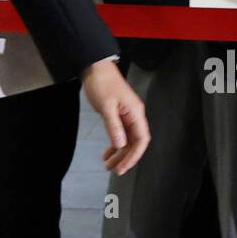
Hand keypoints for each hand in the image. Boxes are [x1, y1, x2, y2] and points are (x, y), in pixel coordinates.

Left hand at [81, 59, 149, 174]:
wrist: (94, 67)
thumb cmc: (102, 82)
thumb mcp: (106, 106)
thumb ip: (114, 126)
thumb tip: (120, 145)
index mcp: (135, 112)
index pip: (141, 139)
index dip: (134, 156)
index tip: (123, 167)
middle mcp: (134, 115)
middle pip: (135, 142)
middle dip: (125, 158)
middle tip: (115, 170)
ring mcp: (126, 115)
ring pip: (127, 139)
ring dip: (119, 153)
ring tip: (108, 165)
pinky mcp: (118, 114)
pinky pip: (120, 133)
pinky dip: (114, 144)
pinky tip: (108, 152)